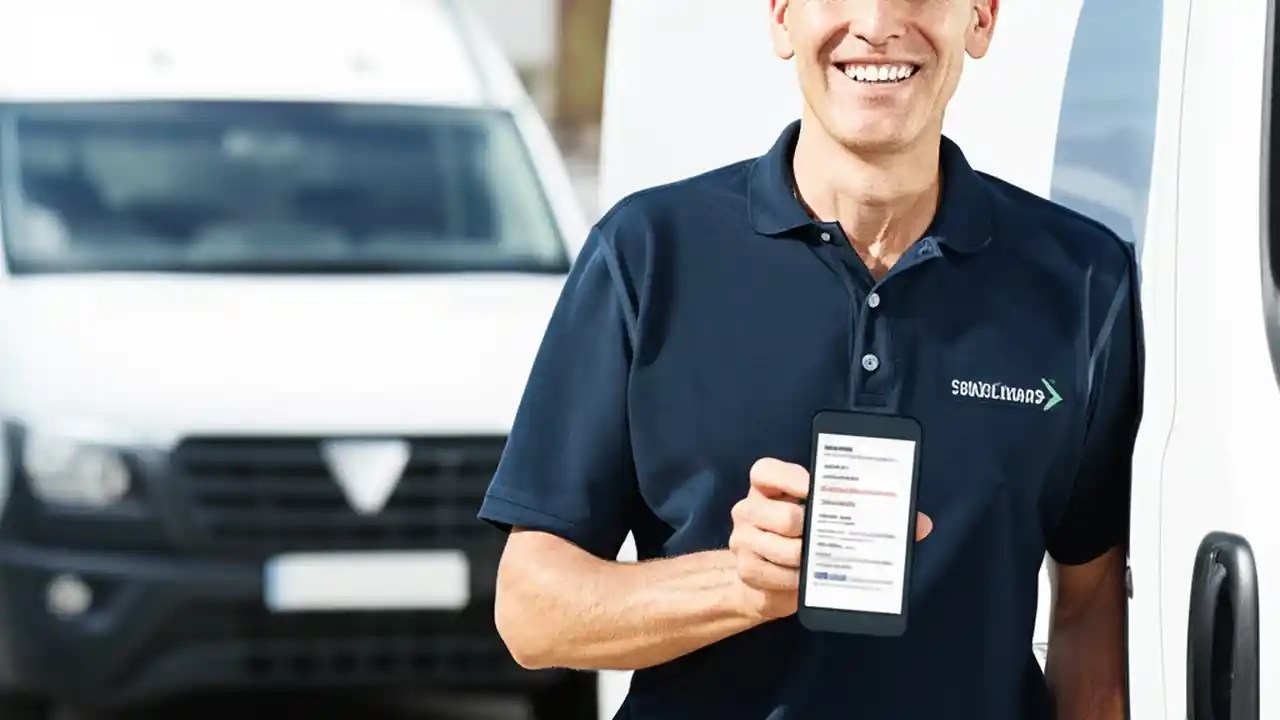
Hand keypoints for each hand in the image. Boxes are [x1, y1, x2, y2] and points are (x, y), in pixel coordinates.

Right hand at [728, 458, 932, 622]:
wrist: (763, 583)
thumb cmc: (804, 541)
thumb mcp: (826, 522)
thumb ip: (869, 515)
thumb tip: (920, 523)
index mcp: (768, 487)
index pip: (766, 471)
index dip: (790, 477)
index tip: (815, 487)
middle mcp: (749, 508)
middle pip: (781, 515)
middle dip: (809, 529)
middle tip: (825, 536)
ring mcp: (743, 539)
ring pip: (779, 547)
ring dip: (806, 559)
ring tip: (818, 560)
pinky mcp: (745, 569)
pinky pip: (773, 574)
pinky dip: (794, 579)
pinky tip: (804, 579)